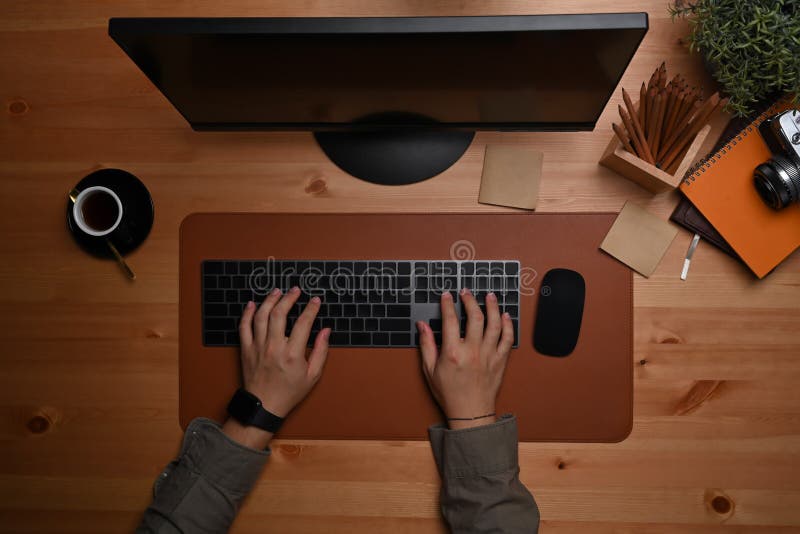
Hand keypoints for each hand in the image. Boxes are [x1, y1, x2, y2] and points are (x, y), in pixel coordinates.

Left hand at [223, 287, 330, 448]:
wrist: (263, 406)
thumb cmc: (289, 392)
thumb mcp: (312, 376)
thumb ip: (321, 351)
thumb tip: (326, 331)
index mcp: (292, 354)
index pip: (304, 323)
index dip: (311, 309)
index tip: (315, 300)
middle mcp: (274, 347)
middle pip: (280, 313)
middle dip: (289, 298)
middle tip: (295, 290)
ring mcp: (258, 347)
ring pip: (261, 316)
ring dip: (269, 300)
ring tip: (277, 292)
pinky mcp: (246, 349)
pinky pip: (244, 326)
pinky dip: (247, 313)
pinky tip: (252, 304)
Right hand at [416, 289, 513, 429]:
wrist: (470, 413)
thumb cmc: (449, 394)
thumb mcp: (430, 370)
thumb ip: (426, 345)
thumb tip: (422, 325)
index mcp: (453, 353)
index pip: (450, 320)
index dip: (448, 304)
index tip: (447, 295)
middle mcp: (472, 351)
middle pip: (475, 317)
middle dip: (470, 300)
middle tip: (466, 292)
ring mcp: (488, 355)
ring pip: (494, 324)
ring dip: (492, 307)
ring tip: (489, 296)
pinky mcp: (500, 361)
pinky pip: (507, 339)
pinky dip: (507, 325)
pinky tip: (504, 316)